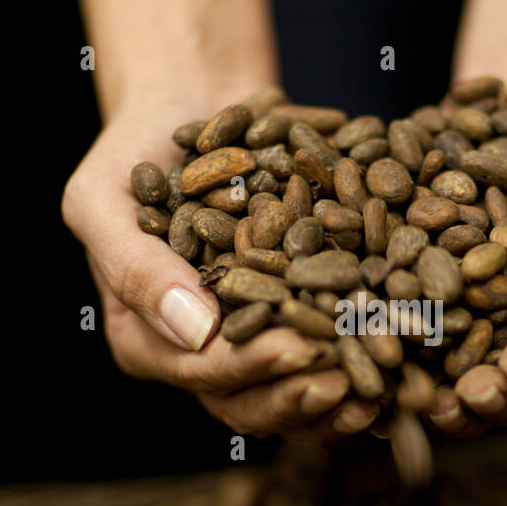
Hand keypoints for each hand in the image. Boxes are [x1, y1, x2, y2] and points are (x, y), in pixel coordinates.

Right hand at [62, 95, 378, 440]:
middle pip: (252, 401)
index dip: (250, 367)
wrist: (191, 104)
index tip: (298, 352)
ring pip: (295, 392)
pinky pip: (331, 356)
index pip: (202, 371)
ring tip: (384, 390)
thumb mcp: (104, 197)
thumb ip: (134, 265)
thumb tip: (195, 332)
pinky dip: (363, 364)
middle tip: (353, 385)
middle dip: (303, 396)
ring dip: (340, 399)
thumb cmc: (135, 148)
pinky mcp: (298, 314)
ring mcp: (252, 338)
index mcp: (146, 340)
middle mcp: (201, 353)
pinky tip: (402, 365)